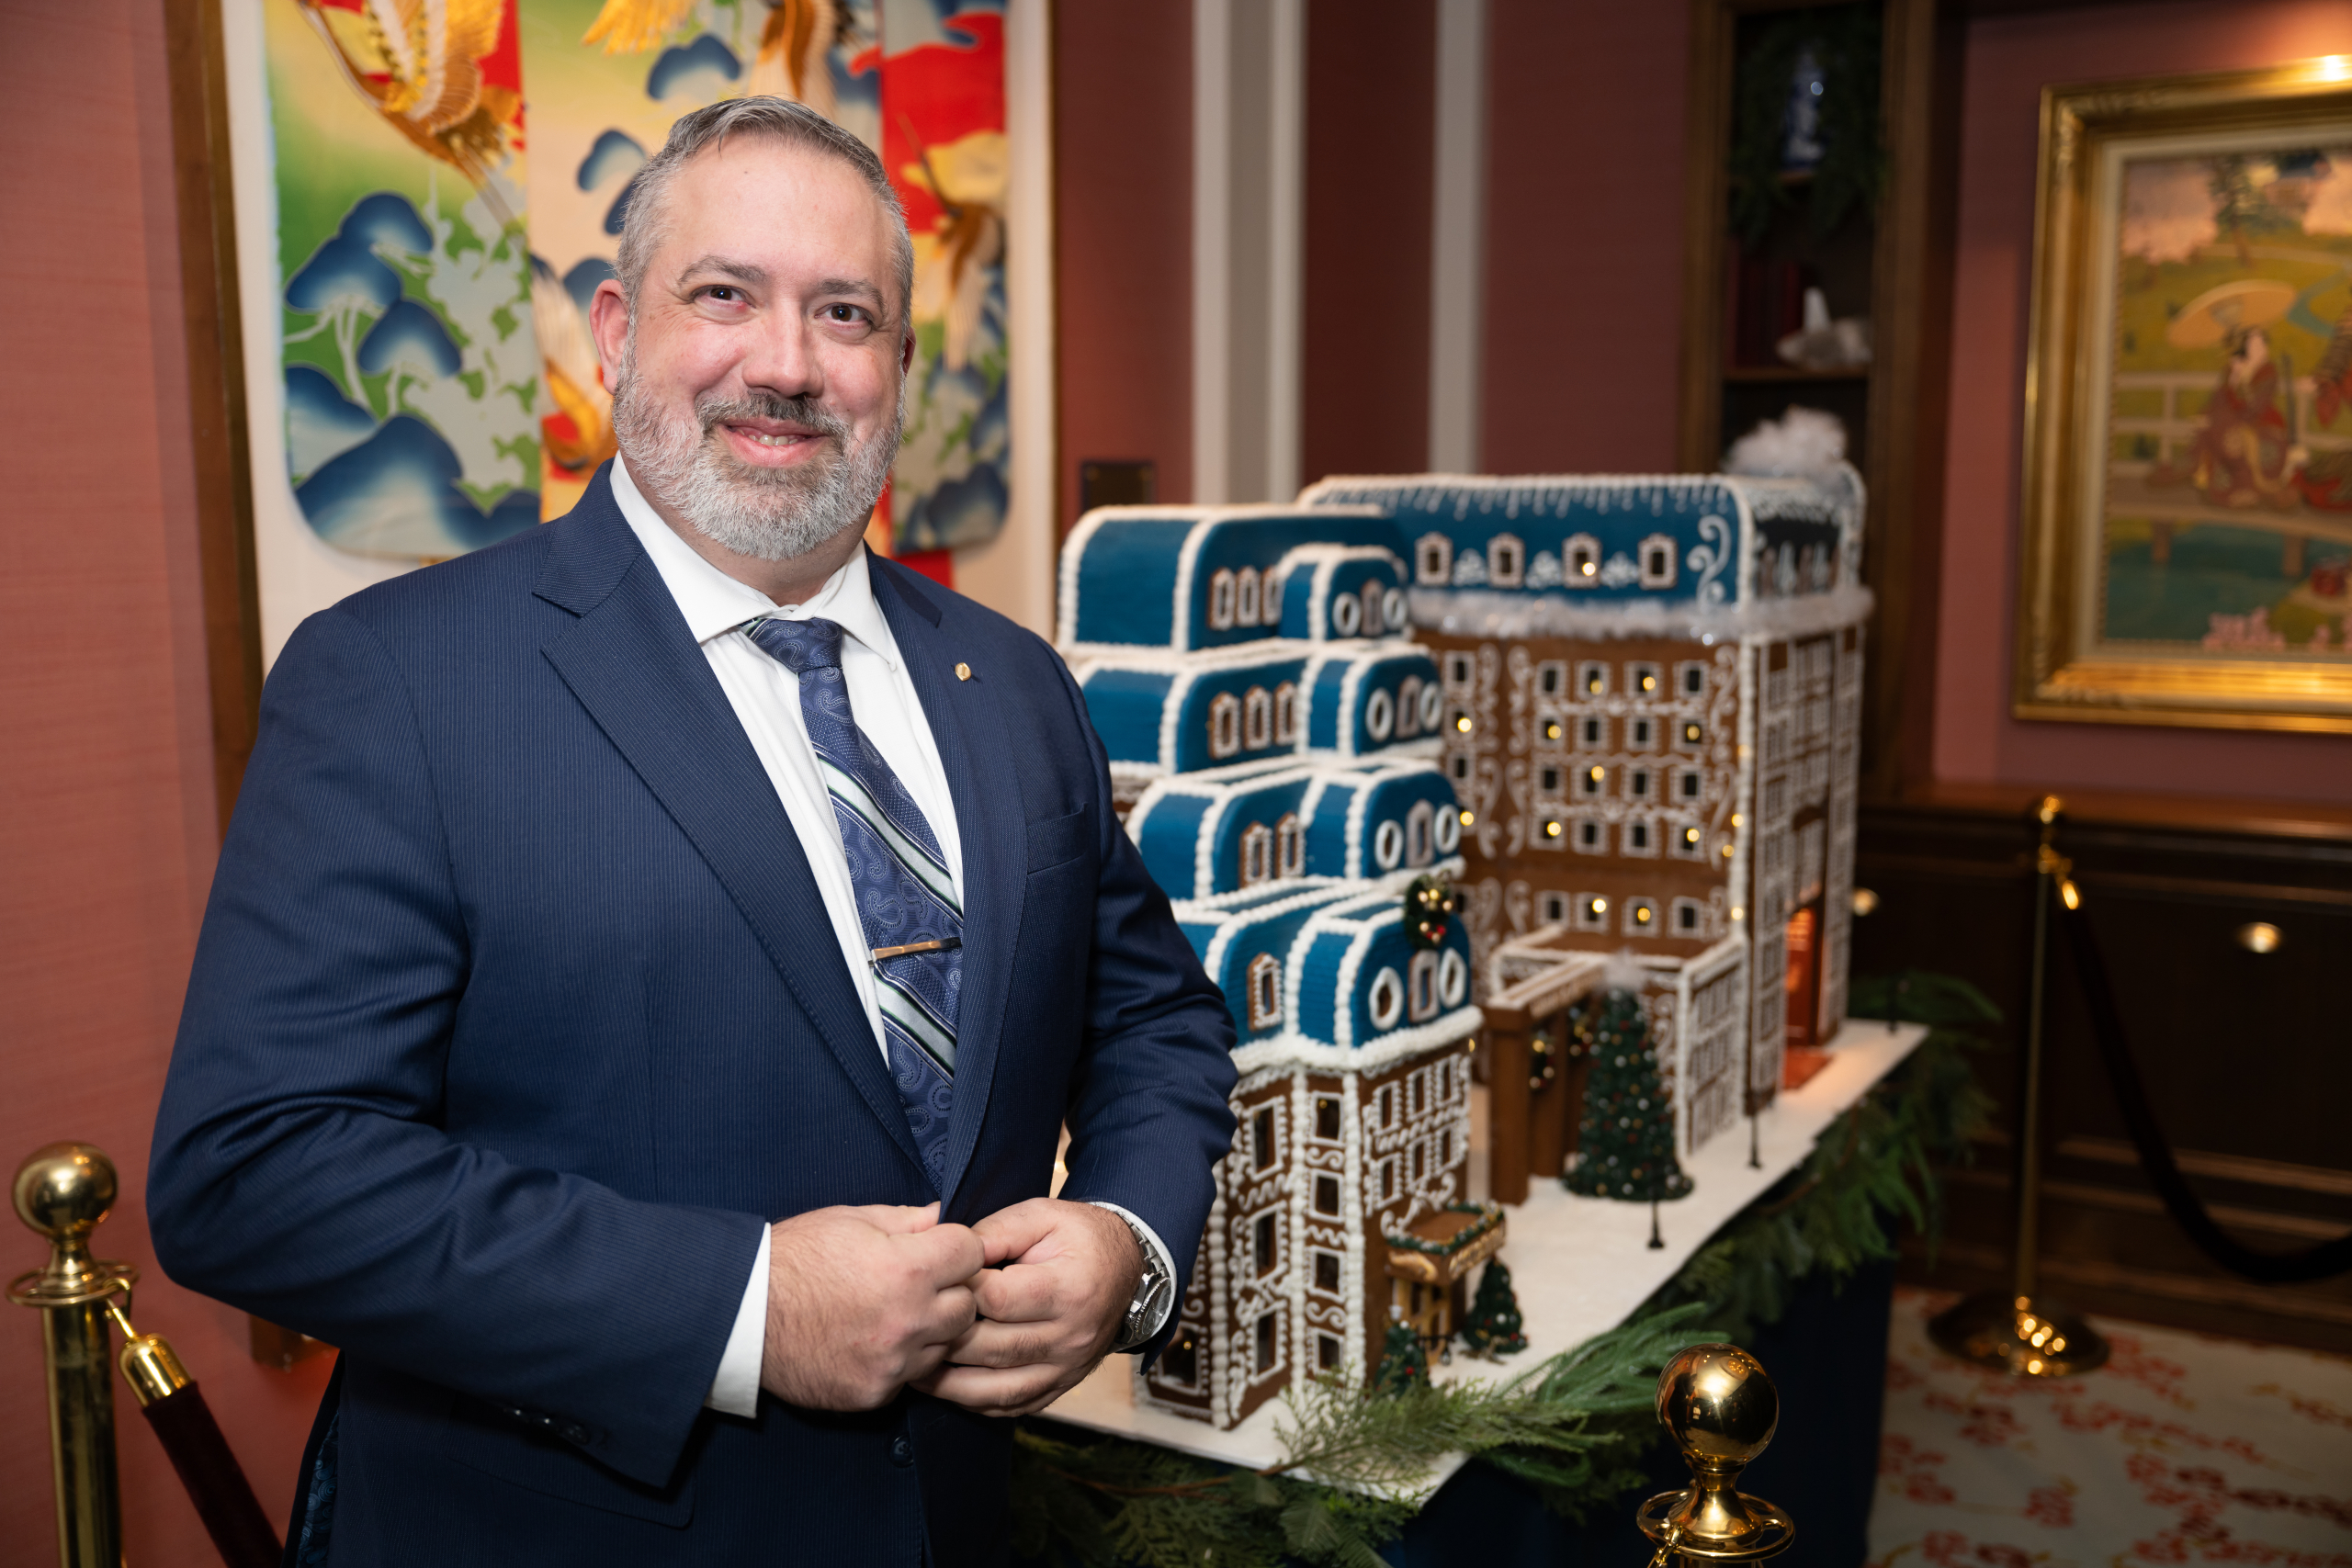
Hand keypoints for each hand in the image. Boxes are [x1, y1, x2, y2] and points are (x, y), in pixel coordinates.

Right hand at [760, 1203, 984, 1409]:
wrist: (742, 1315)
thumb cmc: (794, 1258)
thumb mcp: (850, 1220)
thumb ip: (906, 1219)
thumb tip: (941, 1215)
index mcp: (907, 1267)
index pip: (972, 1253)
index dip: (957, 1248)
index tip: (941, 1251)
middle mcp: (908, 1318)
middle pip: (967, 1305)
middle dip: (951, 1291)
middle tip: (919, 1285)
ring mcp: (892, 1361)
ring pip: (944, 1345)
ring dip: (930, 1330)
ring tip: (893, 1315)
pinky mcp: (874, 1392)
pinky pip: (910, 1376)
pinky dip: (900, 1361)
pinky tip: (871, 1343)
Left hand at [915, 1198, 1140, 1417]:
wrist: (1126, 1268)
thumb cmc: (1079, 1237)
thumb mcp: (1042, 1214)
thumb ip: (996, 1230)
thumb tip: (951, 1251)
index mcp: (1068, 1290)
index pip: (997, 1300)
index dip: (959, 1291)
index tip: (937, 1280)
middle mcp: (1070, 1337)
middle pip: (991, 1348)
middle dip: (944, 1338)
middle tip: (909, 1326)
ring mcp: (1066, 1368)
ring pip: (996, 1389)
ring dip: (948, 1383)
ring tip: (914, 1365)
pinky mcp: (1060, 1386)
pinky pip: (1010, 1406)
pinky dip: (974, 1402)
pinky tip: (946, 1386)